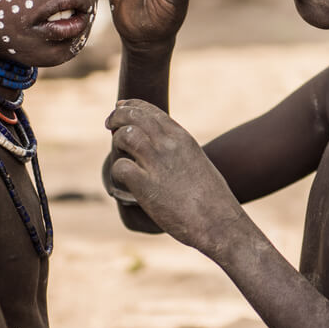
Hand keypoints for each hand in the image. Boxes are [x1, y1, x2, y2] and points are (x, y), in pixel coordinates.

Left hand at [105, 100, 243, 253]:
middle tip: (109, 123)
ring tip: (115, 149)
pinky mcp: (146, 186)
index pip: (151, 111)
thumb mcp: (197, 164)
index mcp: (183, 138)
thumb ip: (180, 155)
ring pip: (125, 136)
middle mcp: (169, 145)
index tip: (121, 108)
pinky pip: (121, 167)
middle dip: (117, 116)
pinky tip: (121, 179)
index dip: (132, 106)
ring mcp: (157, 164)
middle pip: (134, 117)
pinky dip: (117, 171)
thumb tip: (167, 159)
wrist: (219, 222)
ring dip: (116, 141)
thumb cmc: (213, 199)